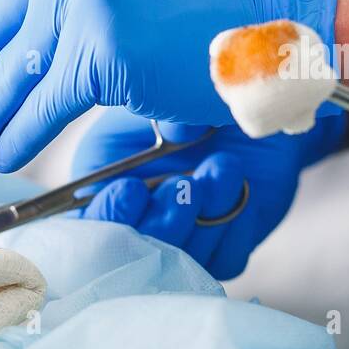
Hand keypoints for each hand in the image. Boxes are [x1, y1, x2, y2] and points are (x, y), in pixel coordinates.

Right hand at [72, 110, 344, 279]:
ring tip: (222, 167)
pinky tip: (241, 187)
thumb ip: (136, 118)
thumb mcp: (153, 92)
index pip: (91, 223)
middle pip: (135, 253)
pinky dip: (233, 228)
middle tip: (185, 183)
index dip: (110, 214)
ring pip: (181, 261)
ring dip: (205, 215)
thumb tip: (144, 149)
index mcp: (105, 182)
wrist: (257, 95)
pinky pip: (223, 262)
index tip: (133, 189)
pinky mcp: (221, 245)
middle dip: (162, 221)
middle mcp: (139, 216)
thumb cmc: (198, 85)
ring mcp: (180, 235)